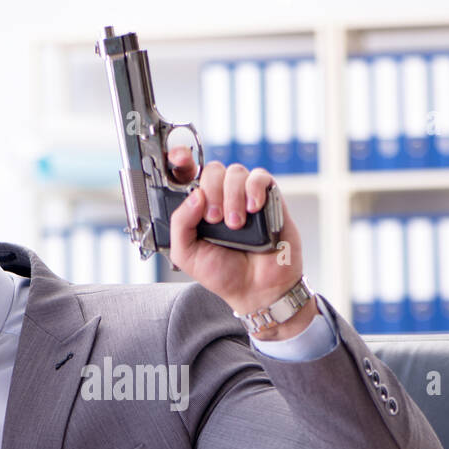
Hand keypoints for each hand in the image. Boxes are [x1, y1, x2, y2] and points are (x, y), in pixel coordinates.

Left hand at [167, 153, 311, 339]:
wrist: (256, 290)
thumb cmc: (223, 274)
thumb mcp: (187, 254)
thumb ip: (180, 224)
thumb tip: (195, 196)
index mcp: (198, 208)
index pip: (187, 174)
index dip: (181, 160)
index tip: (180, 159)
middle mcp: (221, 198)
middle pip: (212, 171)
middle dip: (212, 192)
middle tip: (215, 220)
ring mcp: (245, 197)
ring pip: (235, 172)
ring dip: (232, 197)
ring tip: (235, 225)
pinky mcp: (269, 199)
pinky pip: (261, 177)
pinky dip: (254, 189)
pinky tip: (253, 209)